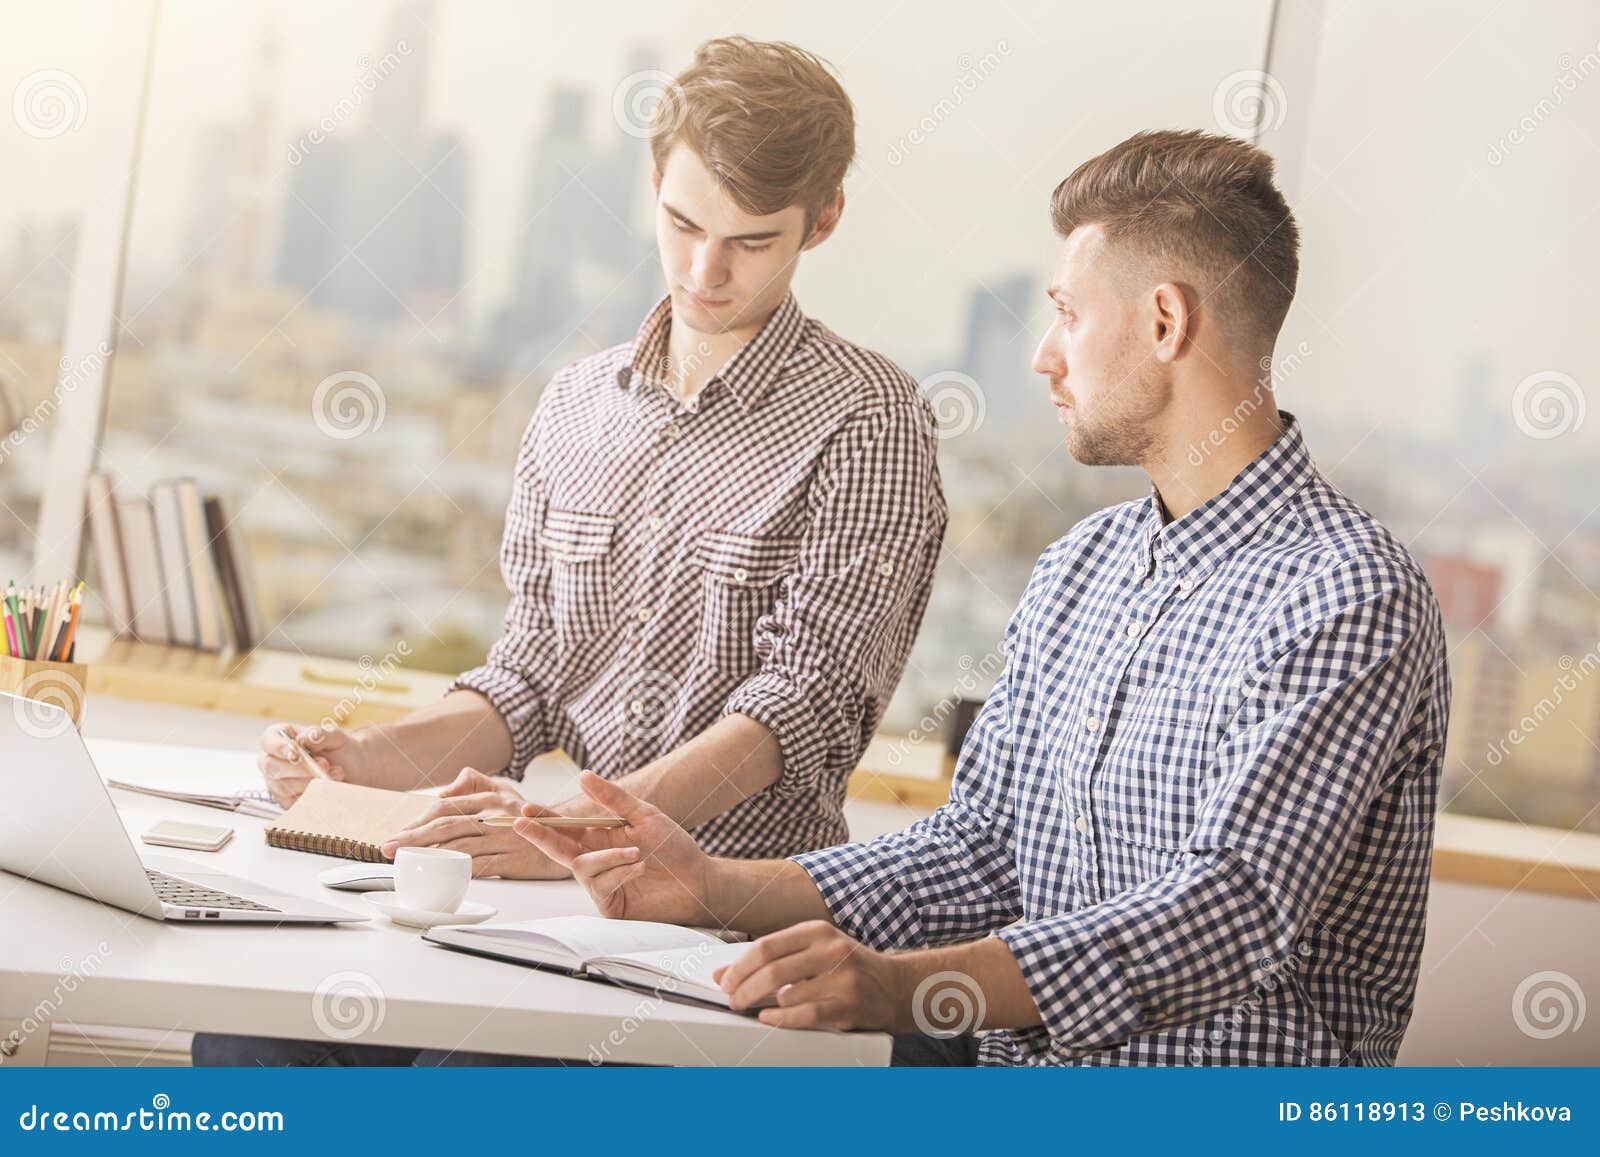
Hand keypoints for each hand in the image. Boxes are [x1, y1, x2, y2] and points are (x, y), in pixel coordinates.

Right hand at [256, 722, 373, 806]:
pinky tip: (329, 788)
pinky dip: (313, 795)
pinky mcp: (287, 802)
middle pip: (271, 766)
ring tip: (336, 774)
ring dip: (310, 782)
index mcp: (280, 738)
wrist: (356, 770)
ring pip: (282, 787)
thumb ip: (320, 734)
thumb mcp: (336, 736)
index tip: (295, 753)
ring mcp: (277, 783)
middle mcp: (273, 760)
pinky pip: (292, 803)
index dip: (278, 747)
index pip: (268, 741)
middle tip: (325, 764)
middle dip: (299, 768)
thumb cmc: (341, 749)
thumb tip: (303, 738)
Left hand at [380, 768, 568, 879]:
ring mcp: (504, 839)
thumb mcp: (505, 791)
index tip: (397, 834)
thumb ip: (475, 784)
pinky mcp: (512, 860)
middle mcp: (496, 816)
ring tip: (404, 864)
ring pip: (458, 847)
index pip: (446, 807)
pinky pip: (478, 866)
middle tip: (387, 848)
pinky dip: (455, 871)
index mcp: (490, 798)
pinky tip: (438, 876)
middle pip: (447, 826)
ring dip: (428, 857)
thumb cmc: (532, 815)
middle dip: (413, 838)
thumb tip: (445, 790)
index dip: (418, 821)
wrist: (571, 835)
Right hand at [514, 770, 714, 924]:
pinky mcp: (610, 904)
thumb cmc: (673, 847)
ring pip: (584, 867)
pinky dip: (620, 873)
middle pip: (559, 849)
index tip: (525, 808)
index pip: (565, 827)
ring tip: (637, 852)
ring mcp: (601, 883)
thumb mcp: (644, 815)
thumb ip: (612, 798)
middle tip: (522, 823)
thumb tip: (584, 775)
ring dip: (609, 856)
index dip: (544, 819)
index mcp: (600, 837)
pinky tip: (640, 866)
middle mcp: (596, 859)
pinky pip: (602, 886)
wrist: (697, 880)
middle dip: (540, 836)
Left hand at [714, 922, 905, 1030]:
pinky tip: (769, 1018)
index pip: (766, 946)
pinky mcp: (849, 1006)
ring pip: (787, 994)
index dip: (740, 966)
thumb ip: (772, 958)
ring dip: (763, 1005)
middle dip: (744, 988)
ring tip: (756, 1009)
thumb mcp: (813, 951)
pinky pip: (805, 1015)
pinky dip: (782, 1019)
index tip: (725, 981)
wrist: (894, 986)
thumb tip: (723, 973)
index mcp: (817, 931)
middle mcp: (831, 950)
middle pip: (772, 970)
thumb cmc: (847, 967)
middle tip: (733, 1000)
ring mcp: (842, 979)